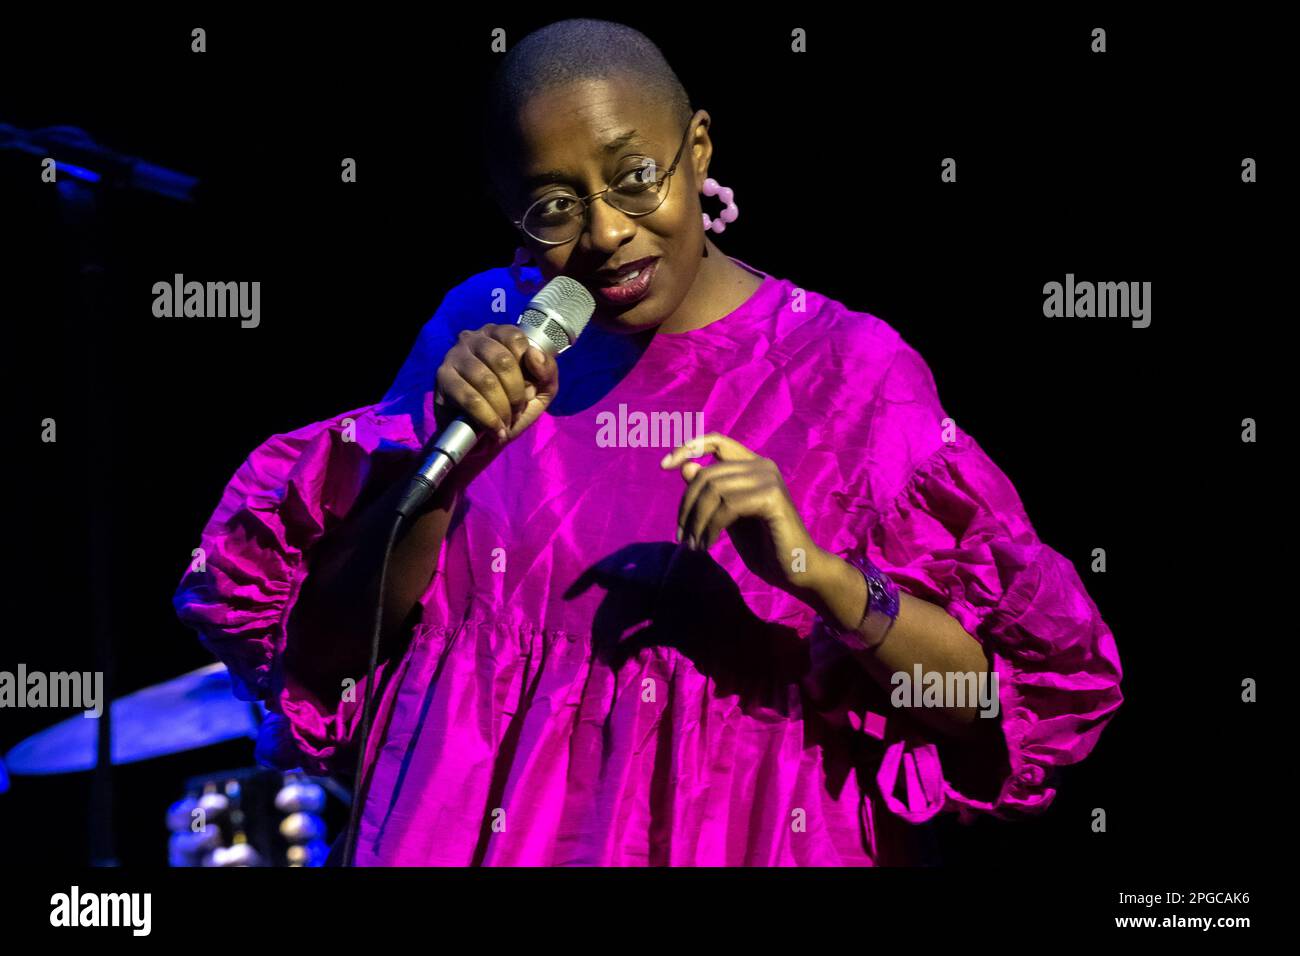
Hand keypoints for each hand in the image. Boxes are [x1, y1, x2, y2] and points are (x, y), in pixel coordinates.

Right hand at [435, 323, 558, 456]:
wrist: (484, 437)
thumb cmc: (512, 406)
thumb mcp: (541, 389)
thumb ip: (547, 370)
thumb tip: (533, 355)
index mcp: (499, 334)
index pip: (516, 338)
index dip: (529, 368)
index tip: (529, 389)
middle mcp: (474, 338)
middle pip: (502, 360)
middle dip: (516, 393)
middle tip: (517, 411)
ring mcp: (454, 356)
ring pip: (485, 380)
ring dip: (502, 407)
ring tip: (505, 421)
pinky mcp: (442, 379)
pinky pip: (469, 398)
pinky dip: (488, 418)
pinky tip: (494, 429)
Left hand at [660, 433, 827, 595]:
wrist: (795, 570)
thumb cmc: (762, 544)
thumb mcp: (726, 515)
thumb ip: (710, 492)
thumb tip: (685, 467)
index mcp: (753, 465)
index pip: (716, 441)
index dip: (688, 447)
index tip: (664, 466)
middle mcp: (763, 466)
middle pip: (707, 474)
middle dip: (687, 506)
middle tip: (682, 537)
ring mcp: (769, 479)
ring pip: (713, 489)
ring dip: (696, 521)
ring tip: (693, 545)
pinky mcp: (772, 498)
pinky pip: (727, 505)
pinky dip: (711, 527)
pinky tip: (708, 544)